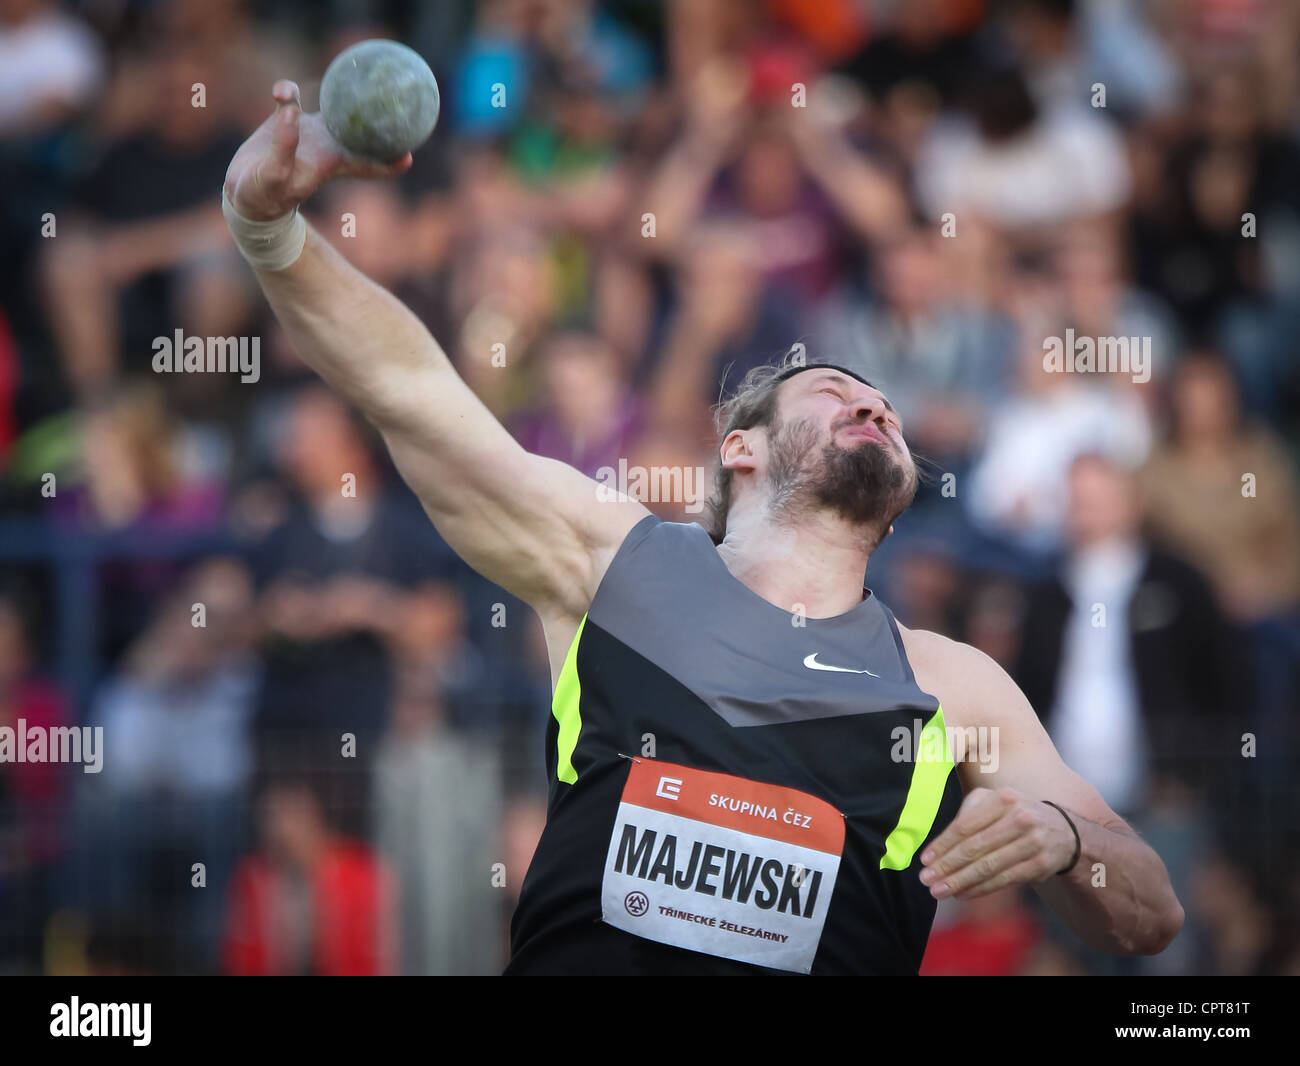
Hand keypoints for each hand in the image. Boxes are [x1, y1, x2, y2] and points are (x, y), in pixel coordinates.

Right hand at [224, 80, 412, 220]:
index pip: (367, 165)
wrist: (244, 192)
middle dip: (378, 119)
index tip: (409, 157)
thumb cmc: (263, 194)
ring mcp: (306, 131)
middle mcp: (324, 146)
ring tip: (344, 78)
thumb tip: (291, 111)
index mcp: (330, 164)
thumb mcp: (273, 177)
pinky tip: (279, 91)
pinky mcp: (284, 119)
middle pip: (358, 131)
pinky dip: (286, 91)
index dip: (388, 162)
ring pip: (328, 106)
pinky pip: (289, 98)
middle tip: (397, 100)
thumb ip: (283, 146)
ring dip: (335, 93)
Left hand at [918, 787, 1076, 899]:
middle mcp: (1021, 818)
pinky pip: (1004, 880)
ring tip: (939, 890)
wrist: (1064, 831)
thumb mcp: (994, 801)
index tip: (924, 859)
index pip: (966, 825)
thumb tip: (939, 842)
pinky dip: (980, 889)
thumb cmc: (1015, 814)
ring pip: (988, 867)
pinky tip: (962, 893)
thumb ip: (968, 813)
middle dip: (947, 866)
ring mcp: (1033, 843)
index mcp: (1004, 799)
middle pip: (975, 847)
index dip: (943, 844)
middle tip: (926, 879)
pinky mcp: (1040, 865)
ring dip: (960, 881)